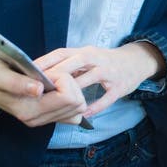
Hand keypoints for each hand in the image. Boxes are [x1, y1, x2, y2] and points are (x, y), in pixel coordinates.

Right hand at [0, 57, 86, 126]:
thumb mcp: (1, 74)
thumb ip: (17, 83)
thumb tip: (38, 90)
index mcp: (28, 110)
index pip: (68, 98)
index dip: (63, 78)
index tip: (47, 72)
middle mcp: (36, 119)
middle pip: (77, 103)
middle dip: (69, 84)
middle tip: (50, 76)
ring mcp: (43, 119)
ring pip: (79, 107)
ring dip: (71, 89)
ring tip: (52, 81)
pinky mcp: (48, 116)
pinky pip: (73, 112)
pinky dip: (72, 98)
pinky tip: (58, 89)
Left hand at [34, 42, 164, 118]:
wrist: (138, 61)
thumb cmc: (106, 61)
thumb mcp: (88, 57)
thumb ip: (68, 65)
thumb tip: (40, 75)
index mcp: (87, 52)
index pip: (62, 53)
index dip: (45, 62)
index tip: (28, 72)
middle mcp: (98, 59)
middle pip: (75, 62)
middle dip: (57, 73)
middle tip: (39, 86)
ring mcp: (110, 72)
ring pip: (90, 78)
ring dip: (73, 89)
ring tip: (57, 101)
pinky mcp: (119, 86)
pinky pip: (106, 98)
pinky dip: (94, 107)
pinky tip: (82, 114)